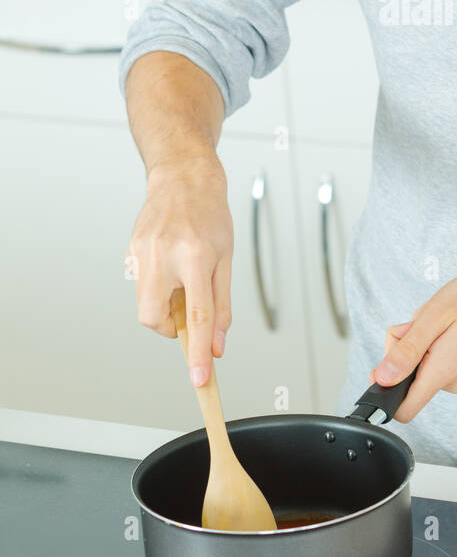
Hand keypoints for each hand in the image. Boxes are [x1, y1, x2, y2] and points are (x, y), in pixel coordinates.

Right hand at [124, 156, 233, 388]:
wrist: (183, 178)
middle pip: (154, 318)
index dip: (199, 352)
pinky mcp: (130, 251)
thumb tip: (218, 345)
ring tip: (182, 277)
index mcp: (194, 256)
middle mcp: (163, 255)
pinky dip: (156, 286)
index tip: (200, 379)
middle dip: (170, 326)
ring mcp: (142, 252)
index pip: (197, 316)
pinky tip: (169, 262)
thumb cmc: (210, 215)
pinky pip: (140, 285)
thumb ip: (221, 305)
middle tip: (186, 310)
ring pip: (144, 305)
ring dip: (164, 305)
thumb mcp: (226, 259)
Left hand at [368, 264, 456, 421]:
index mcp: (443, 371)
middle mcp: (454, 384)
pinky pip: (437, 364)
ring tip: (443, 322)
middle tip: (421, 323)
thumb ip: (407, 349)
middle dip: (405, 349)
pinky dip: (435, 345)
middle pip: (409, 380)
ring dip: (422, 344)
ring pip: (423, 368)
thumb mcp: (435, 315)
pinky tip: (450, 327)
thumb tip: (382, 377)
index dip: (385, 392)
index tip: (385, 366)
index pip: (404, 409)